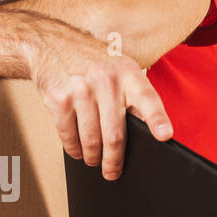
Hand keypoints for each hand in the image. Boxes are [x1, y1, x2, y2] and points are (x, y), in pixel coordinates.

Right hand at [27, 24, 173, 179]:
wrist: (52, 44)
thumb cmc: (92, 62)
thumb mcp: (120, 69)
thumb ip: (134, 97)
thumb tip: (150, 133)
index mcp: (128, 73)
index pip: (147, 99)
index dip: (157, 119)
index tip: (164, 136)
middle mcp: (106, 80)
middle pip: (115, 134)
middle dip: (114, 160)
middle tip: (113, 172)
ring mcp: (81, 89)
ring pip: (91, 140)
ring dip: (92, 157)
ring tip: (93, 160)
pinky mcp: (59, 99)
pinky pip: (68, 136)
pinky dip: (74, 149)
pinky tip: (77, 149)